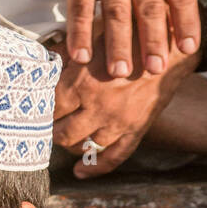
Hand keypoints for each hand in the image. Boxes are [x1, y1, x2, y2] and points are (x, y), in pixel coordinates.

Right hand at [43, 0, 205, 74]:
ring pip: (115, 10)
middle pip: (148, 7)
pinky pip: (79, 5)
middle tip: (156, 70)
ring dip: (118, 43)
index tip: (190, 48)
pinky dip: (79, 31)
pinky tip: (81, 54)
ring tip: (120, 72)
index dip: (187, 21)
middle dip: (154, 40)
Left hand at [52, 32, 198, 177]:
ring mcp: (117, 122)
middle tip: (48, 124)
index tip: (39, 107)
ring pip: (83, 147)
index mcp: (82, 82)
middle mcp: (97, 106)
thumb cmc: (128, 38)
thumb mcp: (92, 35)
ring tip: (64, 136)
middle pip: (62, 132)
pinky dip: (94, 169)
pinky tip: (79, 172)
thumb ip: (66, 50)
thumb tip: (43, 61)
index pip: (50, 106)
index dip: (41, 108)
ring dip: (70, 144)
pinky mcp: (135, 131)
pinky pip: (112, 158)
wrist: (167, 50)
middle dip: (52, 130)